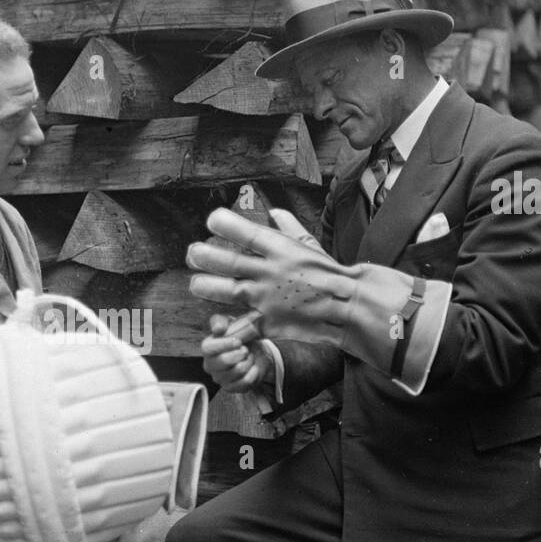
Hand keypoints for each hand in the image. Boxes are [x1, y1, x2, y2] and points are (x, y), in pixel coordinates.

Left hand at [186, 208, 354, 347]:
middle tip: (192, 253)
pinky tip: (213, 327)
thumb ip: (289, 228)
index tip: (211, 221)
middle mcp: (271, 272)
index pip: (248, 233)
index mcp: (281, 250)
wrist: (348, 306)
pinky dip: (227, 329)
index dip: (226, 225)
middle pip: (231, 263)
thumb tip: (275, 211)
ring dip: (207, 287)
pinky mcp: (268, 322)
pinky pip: (242, 328)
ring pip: (229, 292)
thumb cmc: (329, 273)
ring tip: (195, 284)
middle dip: (206, 257)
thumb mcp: (310, 245)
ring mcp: (268, 298)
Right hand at [202, 313, 270, 392]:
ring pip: (238, 370)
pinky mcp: (231, 388)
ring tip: (249, 357)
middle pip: (223, 361)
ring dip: (249, 361)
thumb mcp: (230, 323)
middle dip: (241, 353)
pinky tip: (253, 367)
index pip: (208, 349)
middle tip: (246, 349)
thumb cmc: (240, 337)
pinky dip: (254, 372)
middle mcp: (210, 366)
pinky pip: (245, 381)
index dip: (224, 345)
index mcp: (207, 349)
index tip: (238, 341)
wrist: (255, 352)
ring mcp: (220, 379)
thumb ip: (220, 321)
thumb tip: (218, 329)